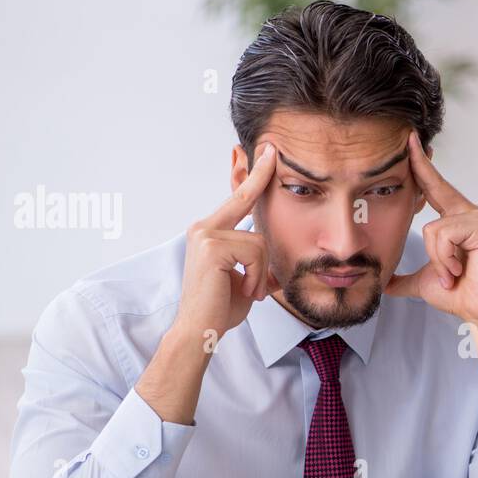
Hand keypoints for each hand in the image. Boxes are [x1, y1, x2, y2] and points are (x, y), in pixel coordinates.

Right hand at [173, 142, 279, 341]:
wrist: (199, 331)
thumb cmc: (220, 308)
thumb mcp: (246, 280)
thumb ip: (257, 263)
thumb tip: (278, 263)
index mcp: (210, 232)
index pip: (237, 200)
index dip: (253, 177)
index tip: (267, 153)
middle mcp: (203, 227)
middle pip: (245, 199)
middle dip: (261, 175)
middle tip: (273, 147)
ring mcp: (205, 234)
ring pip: (258, 239)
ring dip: (262, 271)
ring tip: (250, 290)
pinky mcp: (211, 246)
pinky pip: (254, 252)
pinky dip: (256, 275)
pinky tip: (244, 289)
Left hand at [384, 130, 477, 324]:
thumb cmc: (459, 294)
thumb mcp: (423, 282)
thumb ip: (404, 278)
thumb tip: (385, 283)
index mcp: (456, 219)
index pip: (434, 186)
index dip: (421, 164)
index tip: (409, 141)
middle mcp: (468, 213)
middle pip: (434, 187)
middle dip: (420, 166)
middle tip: (408, 139)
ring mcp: (477, 218)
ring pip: (433, 228)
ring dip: (437, 259)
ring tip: (451, 273)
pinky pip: (445, 235)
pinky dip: (445, 259)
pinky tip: (457, 271)